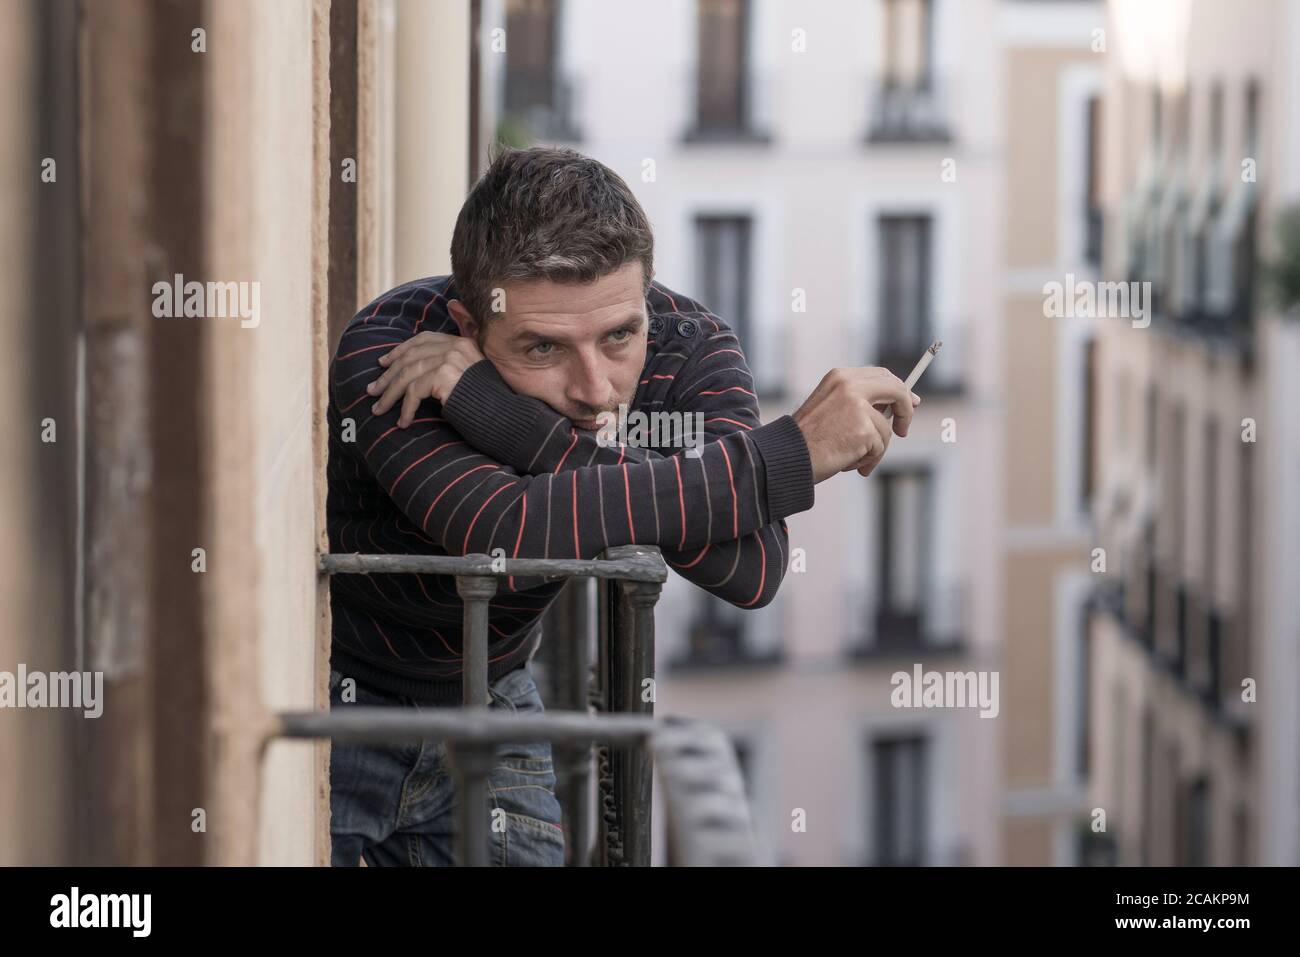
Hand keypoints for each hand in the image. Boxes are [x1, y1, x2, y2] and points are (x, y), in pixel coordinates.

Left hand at [367, 331, 484, 426]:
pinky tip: (403, 422)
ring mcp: (451, 360)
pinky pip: (415, 391)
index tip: (383, 364)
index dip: (399, 351)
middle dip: (388, 376)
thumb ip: (453, 366)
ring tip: (379, 410)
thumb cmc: (490, 402)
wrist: (507, 415)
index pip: (423, 340)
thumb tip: (423, 370)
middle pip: (411, 357)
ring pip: (408, 374)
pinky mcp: (445, 376)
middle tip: (372, 391)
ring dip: (390, 395)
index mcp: (461, 342)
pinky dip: (405, 408)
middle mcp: (456, 346)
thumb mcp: (471, 377)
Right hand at [790, 367, 919, 483]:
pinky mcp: (863, 429)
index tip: (911, 403)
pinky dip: (868, 460)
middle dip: (905, 411)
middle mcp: (849, 385)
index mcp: (840, 377)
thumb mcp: (833, 409)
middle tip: (902, 430)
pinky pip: (880, 447)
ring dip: (875, 448)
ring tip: (853, 457)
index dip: (899, 390)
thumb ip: (861, 403)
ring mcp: (857, 405)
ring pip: (887, 428)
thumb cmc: (808, 438)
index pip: (882, 376)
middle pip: (896, 390)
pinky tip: (848, 463)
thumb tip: (901, 405)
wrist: (788, 456)